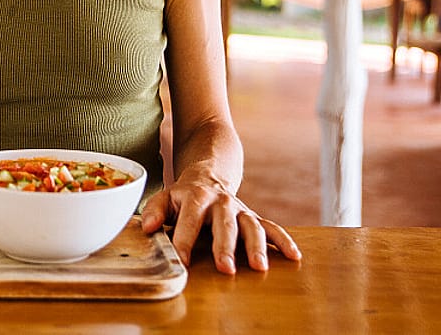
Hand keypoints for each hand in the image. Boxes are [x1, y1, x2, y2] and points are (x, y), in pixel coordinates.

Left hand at [139, 174, 300, 273]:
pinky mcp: (253, 216)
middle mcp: (221, 202)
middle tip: (225, 268)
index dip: (185, 240)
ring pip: (251, 226)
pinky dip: (283, 240)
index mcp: (196, 196)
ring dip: (256, 246)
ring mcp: (240, 209)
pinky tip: (293, 256)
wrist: (210, 173)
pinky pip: (271, 227)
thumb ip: (154, 211)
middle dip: (225, 246)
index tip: (182, 260)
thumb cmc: (184, 195)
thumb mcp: (165, 197)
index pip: (190, 220)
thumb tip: (147, 228)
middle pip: (224, 224)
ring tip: (259, 266)